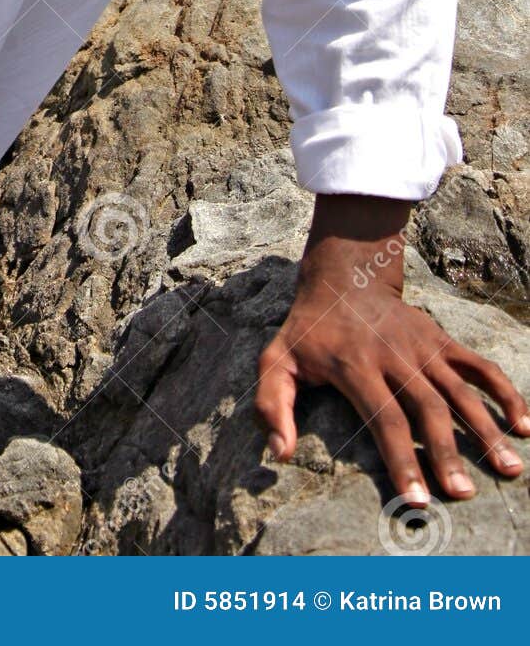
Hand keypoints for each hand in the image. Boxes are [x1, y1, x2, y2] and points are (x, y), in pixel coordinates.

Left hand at [255, 193, 529, 503]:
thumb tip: (280, 453)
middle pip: (427, 409)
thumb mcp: (275, 358)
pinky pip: (478, 366)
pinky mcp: (441, 339)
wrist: (344, 276)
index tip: (416, 499)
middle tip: (463, 494)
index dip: (400, 460)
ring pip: (459, 390)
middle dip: (447, 453)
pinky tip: (525, 425)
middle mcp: (393, 356)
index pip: (383, 418)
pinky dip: (505, 392)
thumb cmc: (308, 330)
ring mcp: (422, 346)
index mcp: (354, 365)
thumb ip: (272, 404)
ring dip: (486, 429)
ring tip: (509, 469)